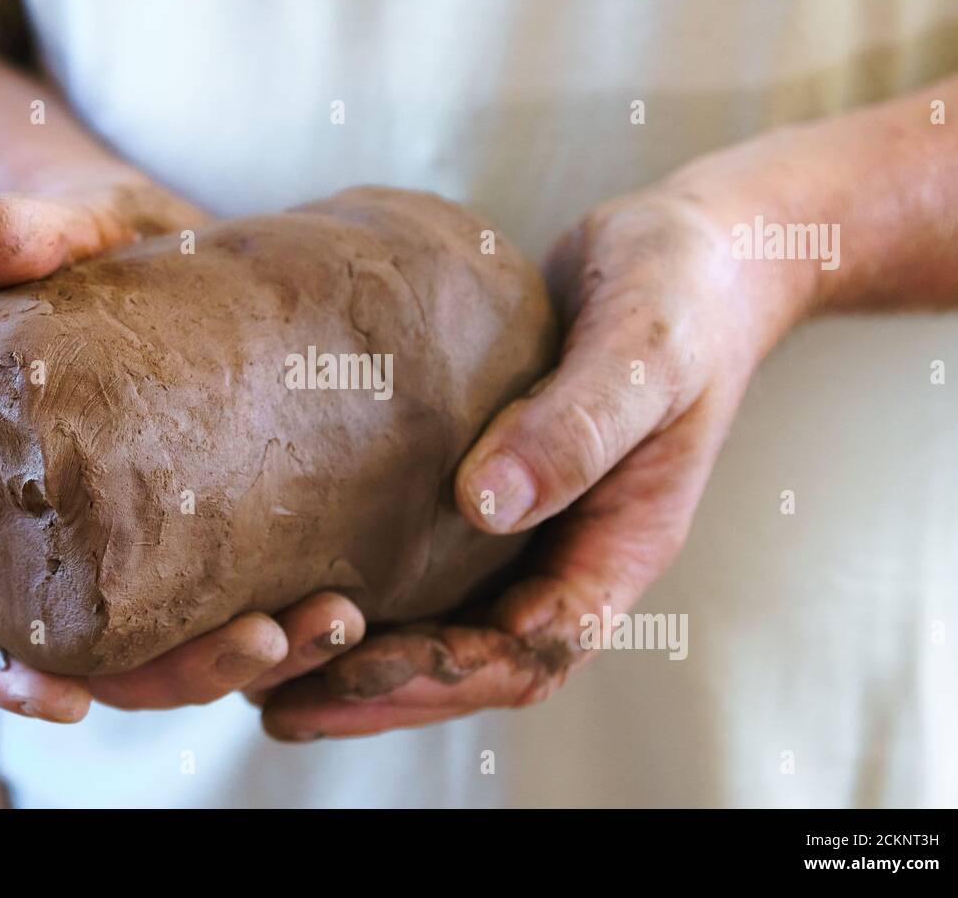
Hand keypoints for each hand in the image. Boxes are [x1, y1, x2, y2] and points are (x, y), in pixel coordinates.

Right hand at [0, 176, 366, 720]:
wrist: (178, 250)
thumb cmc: (109, 249)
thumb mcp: (82, 229)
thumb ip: (37, 231)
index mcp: (7, 505)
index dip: (11, 675)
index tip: (69, 701)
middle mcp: (80, 548)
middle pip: (109, 659)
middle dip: (184, 674)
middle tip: (264, 639)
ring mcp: (154, 548)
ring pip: (187, 648)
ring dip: (260, 659)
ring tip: (335, 619)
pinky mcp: (220, 530)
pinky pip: (246, 604)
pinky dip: (292, 625)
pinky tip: (350, 605)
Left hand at [262, 182, 816, 738]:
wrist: (685, 251)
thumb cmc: (679, 294)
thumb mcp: (643, 352)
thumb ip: (578, 425)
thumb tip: (485, 505)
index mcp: (621, 545)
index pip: (534, 649)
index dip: (448, 674)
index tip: (358, 667)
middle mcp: (571, 551)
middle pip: (478, 660)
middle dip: (386, 691)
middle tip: (282, 706)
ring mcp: (533, 525)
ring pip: (449, 623)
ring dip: (369, 659)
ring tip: (272, 675)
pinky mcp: (492, 485)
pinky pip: (433, 563)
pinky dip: (375, 592)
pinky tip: (303, 586)